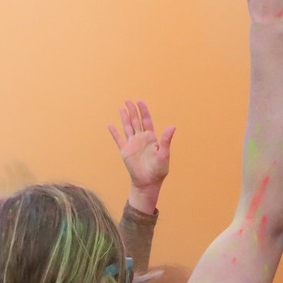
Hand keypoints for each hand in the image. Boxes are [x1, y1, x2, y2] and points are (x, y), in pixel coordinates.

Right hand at [108, 99, 174, 213]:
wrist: (148, 182)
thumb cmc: (159, 170)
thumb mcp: (164, 154)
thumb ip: (166, 140)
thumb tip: (172, 126)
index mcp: (151, 138)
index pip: (146, 120)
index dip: (143, 111)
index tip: (140, 101)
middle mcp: (141, 139)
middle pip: (135, 121)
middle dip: (132, 110)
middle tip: (128, 100)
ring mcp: (132, 144)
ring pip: (127, 128)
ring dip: (124, 118)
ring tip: (121, 108)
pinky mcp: (125, 152)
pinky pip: (118, 140)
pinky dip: (114, 132)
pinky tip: (110, 125)